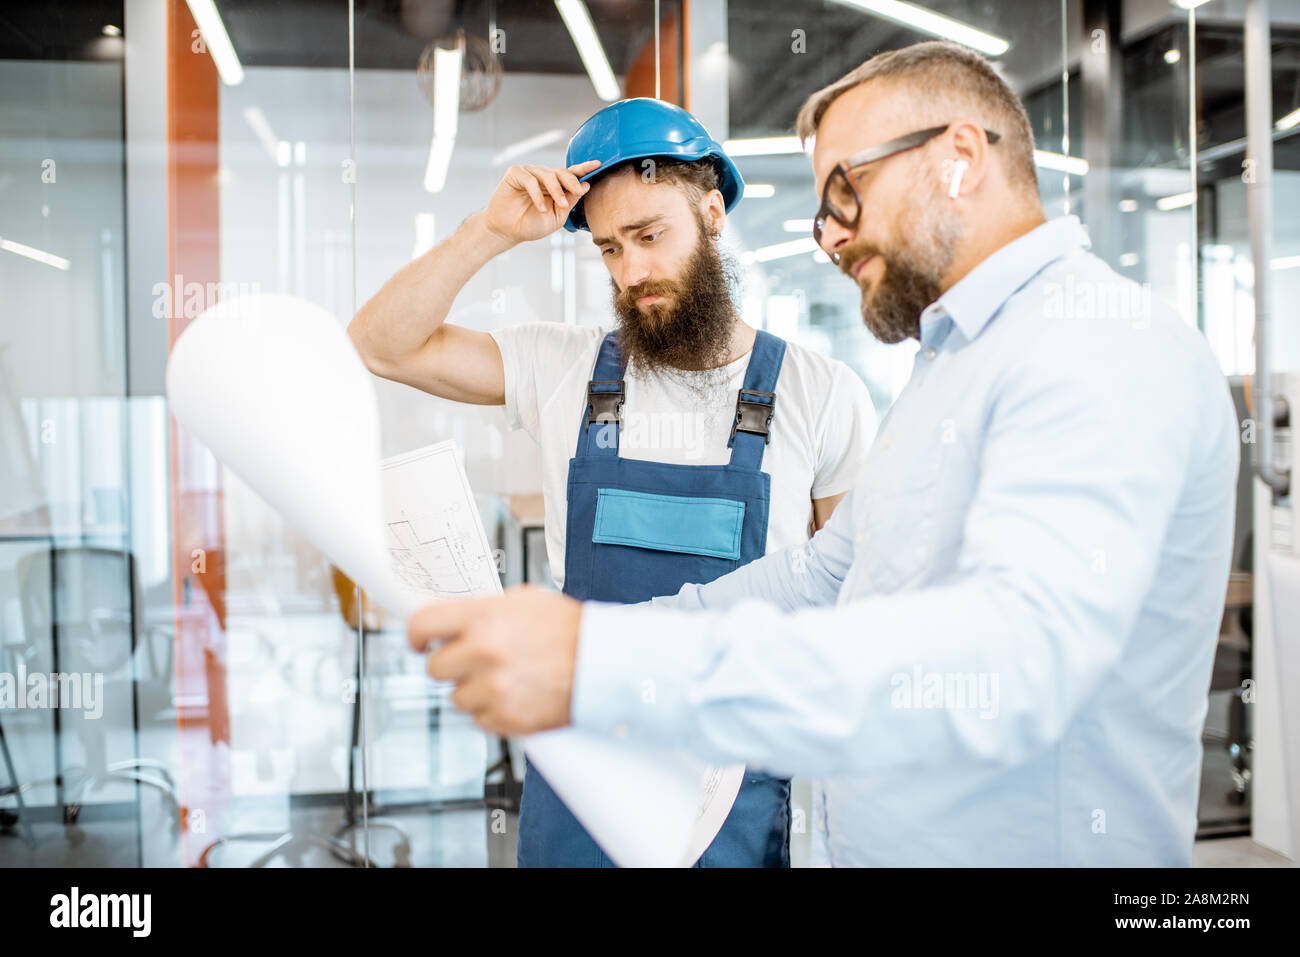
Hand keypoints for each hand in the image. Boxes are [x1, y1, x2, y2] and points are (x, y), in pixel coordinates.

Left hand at [408, 584, 583, 735]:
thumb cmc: (570, 629)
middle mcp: (483, 652)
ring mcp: (493, 689)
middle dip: (451, 666)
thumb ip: (486, 610)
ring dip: (474, 691)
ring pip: (457, 698)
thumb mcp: (526, 601)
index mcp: (484, 617)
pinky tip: (518, 695)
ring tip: (506, 679)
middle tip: (473, 662)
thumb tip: (457, 621)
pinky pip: (481, 719)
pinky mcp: (506, 718)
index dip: (415, 636)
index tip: (418, 643)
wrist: (604, 664)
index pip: (423, 625)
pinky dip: (495, 711)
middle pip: (435, 669)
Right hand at [480, 160, 600, 245]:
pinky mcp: (516, 173)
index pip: (571, 174)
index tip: (598, 164)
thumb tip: (585, 186)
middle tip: (577, 191)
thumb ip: (570, 201)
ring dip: (556, 190)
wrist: (508, 231)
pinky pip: (530, 179)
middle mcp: (543, 176)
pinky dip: (537, 194)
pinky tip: (540, 208)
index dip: (584, 168)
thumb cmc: (531, 224)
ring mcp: (529, 173)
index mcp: (555, 185)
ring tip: (559, 205)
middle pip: (562, 172)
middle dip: (572, 181)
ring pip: (548, 174)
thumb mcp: (557, 216)